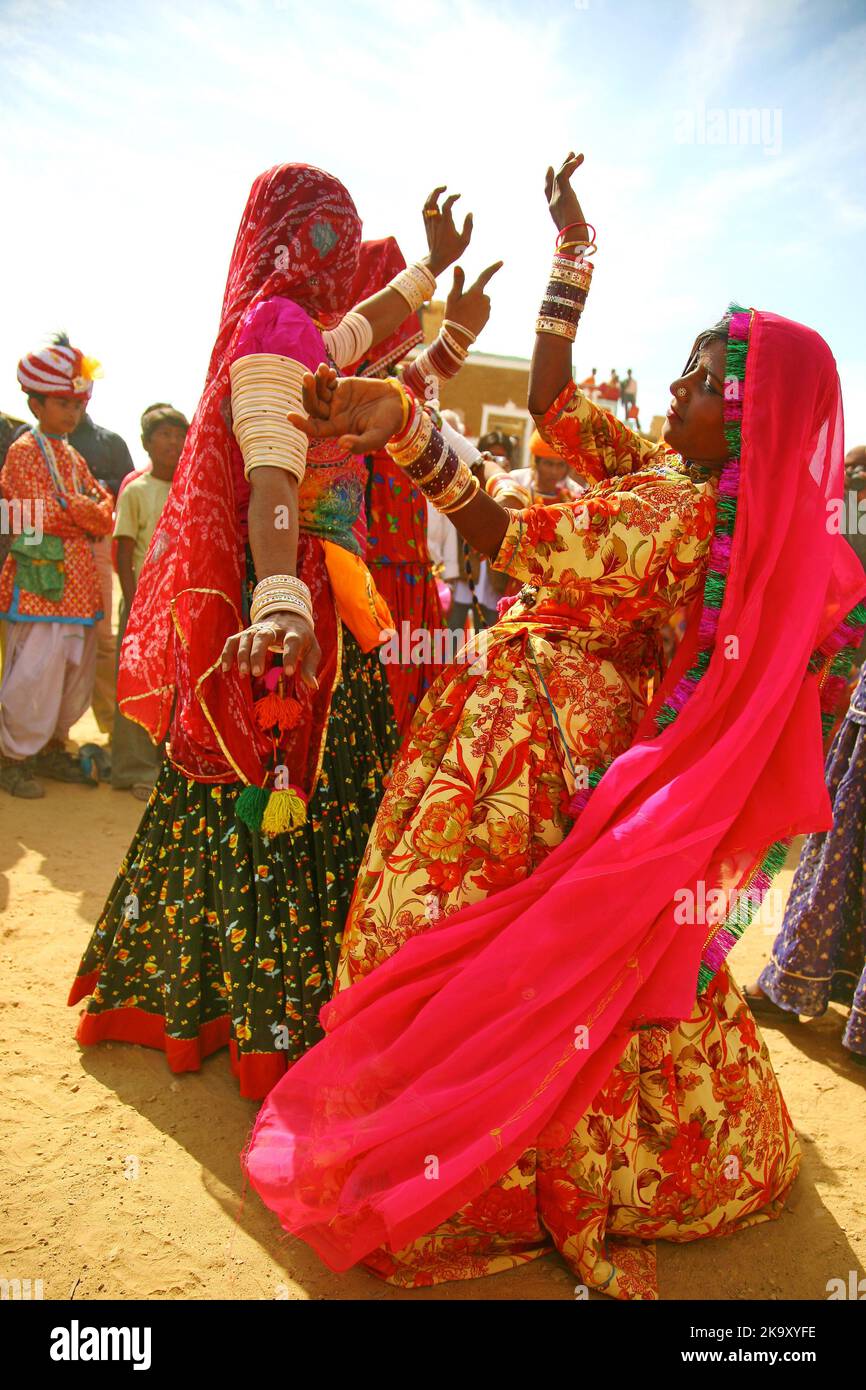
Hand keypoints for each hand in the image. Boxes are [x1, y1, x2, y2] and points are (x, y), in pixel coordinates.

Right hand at [220, 610, 320, 685]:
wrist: (288, 615)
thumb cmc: (302, 638)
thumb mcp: (312, 650)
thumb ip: (310, 667)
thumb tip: (312, 686)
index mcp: (294, 632)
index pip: (292, 641)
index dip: (290, 655)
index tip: (288, 672)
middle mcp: (274, 628)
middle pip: (264, 636)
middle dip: (258, 653)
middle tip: (257, 673)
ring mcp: (258, 629)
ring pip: (247, 637)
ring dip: (242, 655)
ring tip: (243, 673)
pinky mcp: (246, 633)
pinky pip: (233, 640)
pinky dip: (227, 653)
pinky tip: (225, 669)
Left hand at [289, 365, 403, 452]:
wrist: (397, 405)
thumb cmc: (387, 425)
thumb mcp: (376, 438)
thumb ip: (360, 444)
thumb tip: (341, 443)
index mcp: (337, 429)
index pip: (314, 428)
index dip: (302, 423)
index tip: (290, 416)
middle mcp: (332, 414)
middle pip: (312, 405)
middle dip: (307, 392)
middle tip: (307, 377)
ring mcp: (336, 399)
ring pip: (317, 391)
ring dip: (314, 380)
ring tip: (320, 369)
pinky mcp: (342, 385)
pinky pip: (327, 380)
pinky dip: (323, 374)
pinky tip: (326, 369)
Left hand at [422, 186, 472, 276]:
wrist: (437, 260)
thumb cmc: (452, 252)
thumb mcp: (465, 241)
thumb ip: (468, 226)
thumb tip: (470, 213)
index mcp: (445, 223)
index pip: (446, 205)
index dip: (452, 197)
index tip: (459, 195)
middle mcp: (436, 221)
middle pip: (432, 201)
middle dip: (437, 191)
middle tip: (445, 187)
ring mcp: (429, 223)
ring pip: (426, 204)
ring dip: (432, 195)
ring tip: (439, 191)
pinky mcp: (426, 225)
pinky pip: (424, 210)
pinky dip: (428, 202)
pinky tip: (434, 201)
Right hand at [443, 261, 502, 342]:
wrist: (459, 337)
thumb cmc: (454, 315)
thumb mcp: (452, 297)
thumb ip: (458, 282)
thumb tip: (458, 266)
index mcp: (476, 291)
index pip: (486, 275)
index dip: (494, 268)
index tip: (502, 262)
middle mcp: (485, 299)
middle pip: (479, 291)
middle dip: (471, 295)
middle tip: (460, 306)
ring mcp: (487, 309)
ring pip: (480, 301)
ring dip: (473, 305)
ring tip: (463, 314)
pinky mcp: (487, 317)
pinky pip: (482, 310)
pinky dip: (476, 313)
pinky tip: (468, 320)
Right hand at [544, 151, 586, 235]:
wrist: (573, 241)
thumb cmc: (576, 241)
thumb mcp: (575, 231)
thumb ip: (576, 227)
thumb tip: (584, 236)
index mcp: (554, 211)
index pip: (548, 192)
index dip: (548, 179)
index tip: (551, 168)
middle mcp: (553, 203)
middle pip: (553, 180)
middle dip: (561, 166)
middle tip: (570, 155)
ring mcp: (557, 198)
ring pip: (559, 175)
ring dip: (568, 163)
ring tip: (579, 155)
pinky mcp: (563, 194)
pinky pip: (563, 174)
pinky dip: (570, 166)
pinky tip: (577, 160)